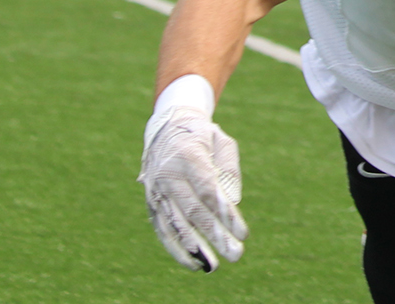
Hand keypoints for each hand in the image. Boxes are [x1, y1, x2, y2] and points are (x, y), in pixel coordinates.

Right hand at [140, 106, 247, 271]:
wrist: (166, 129)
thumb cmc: (202, 136)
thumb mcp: (222, 141)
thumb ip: (229, 169)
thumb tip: (232, 202)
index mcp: (188, 154)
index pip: (208, 190)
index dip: (225, 213)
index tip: (243, 233)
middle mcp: (168, 175)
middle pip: (193, 212)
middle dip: (215, 236)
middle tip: (236, 254)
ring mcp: (156, 190)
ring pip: (175, 224)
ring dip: (195, 248)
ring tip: (214, 265)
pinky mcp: (151, 203)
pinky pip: (163, 229)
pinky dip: (176, 248)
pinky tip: (193, 262)